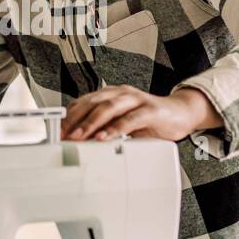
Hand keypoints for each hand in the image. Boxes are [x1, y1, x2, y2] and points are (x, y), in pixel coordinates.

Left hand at [61, 86, 219, 141]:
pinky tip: (105, 137)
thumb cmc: (150, 120)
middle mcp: (121, 93)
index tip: (57, 132)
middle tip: (64, 136)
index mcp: (112, 95)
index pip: (84, 102)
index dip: (69, 117)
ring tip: (79, 137)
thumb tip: (82, 144)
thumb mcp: (122, 124)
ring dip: (91, 123)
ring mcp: (136, 100)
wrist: (181, 113)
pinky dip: (116, 128)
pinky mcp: (151, 110)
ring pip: (109, 107)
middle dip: (75, 120)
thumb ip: (105, 129)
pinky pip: (130, 118)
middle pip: (93, 103)